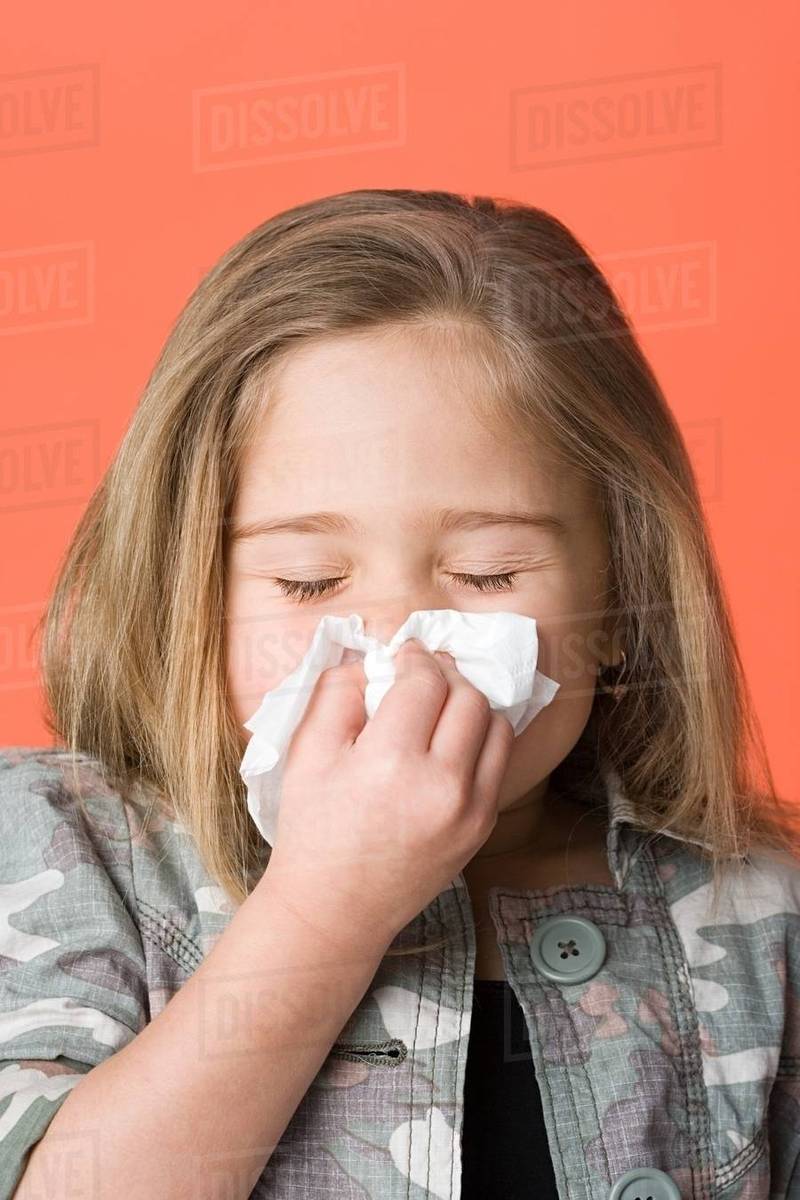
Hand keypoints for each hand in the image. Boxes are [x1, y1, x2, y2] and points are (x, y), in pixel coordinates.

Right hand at [262, 639, 514, 946]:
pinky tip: (454, 739)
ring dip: (472, 704)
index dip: (415, 658)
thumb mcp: (306, 753)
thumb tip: (372, 660)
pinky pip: (500, 762)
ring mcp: (470, 809)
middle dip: (447, 675)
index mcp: (390, 761)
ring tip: (443, 703)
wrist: (335, 908)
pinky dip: (482, 739)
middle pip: (469, 698)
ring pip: (497, 726)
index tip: (403, 655)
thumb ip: (336, 693)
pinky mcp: (482, 827)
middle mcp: (441, 784)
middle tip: (424, 673)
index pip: (425, 683)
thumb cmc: (313, 829)